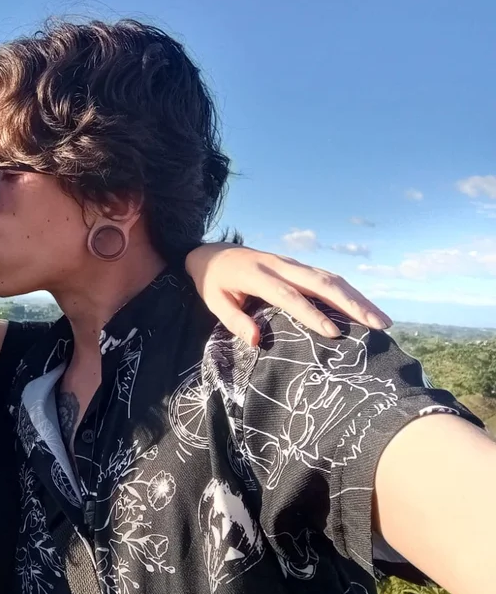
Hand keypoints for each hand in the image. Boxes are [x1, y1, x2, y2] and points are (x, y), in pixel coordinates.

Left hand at [185, 243, 391, 345]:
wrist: (213, 253)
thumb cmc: (214, 282)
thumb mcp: (214, 301)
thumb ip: (234, 320)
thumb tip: (256, 340)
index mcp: (257, 275)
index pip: (288, 295)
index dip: (311, 313)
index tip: (333, 333)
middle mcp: (280, 266)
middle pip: (320, 282)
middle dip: (351, 304)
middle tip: (377, 326)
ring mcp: (292, 264)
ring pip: (331, 278)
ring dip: (358, 298)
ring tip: (382, 321)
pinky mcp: (298, 267)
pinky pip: (327, 278)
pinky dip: (349, 292)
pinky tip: (365, 309)